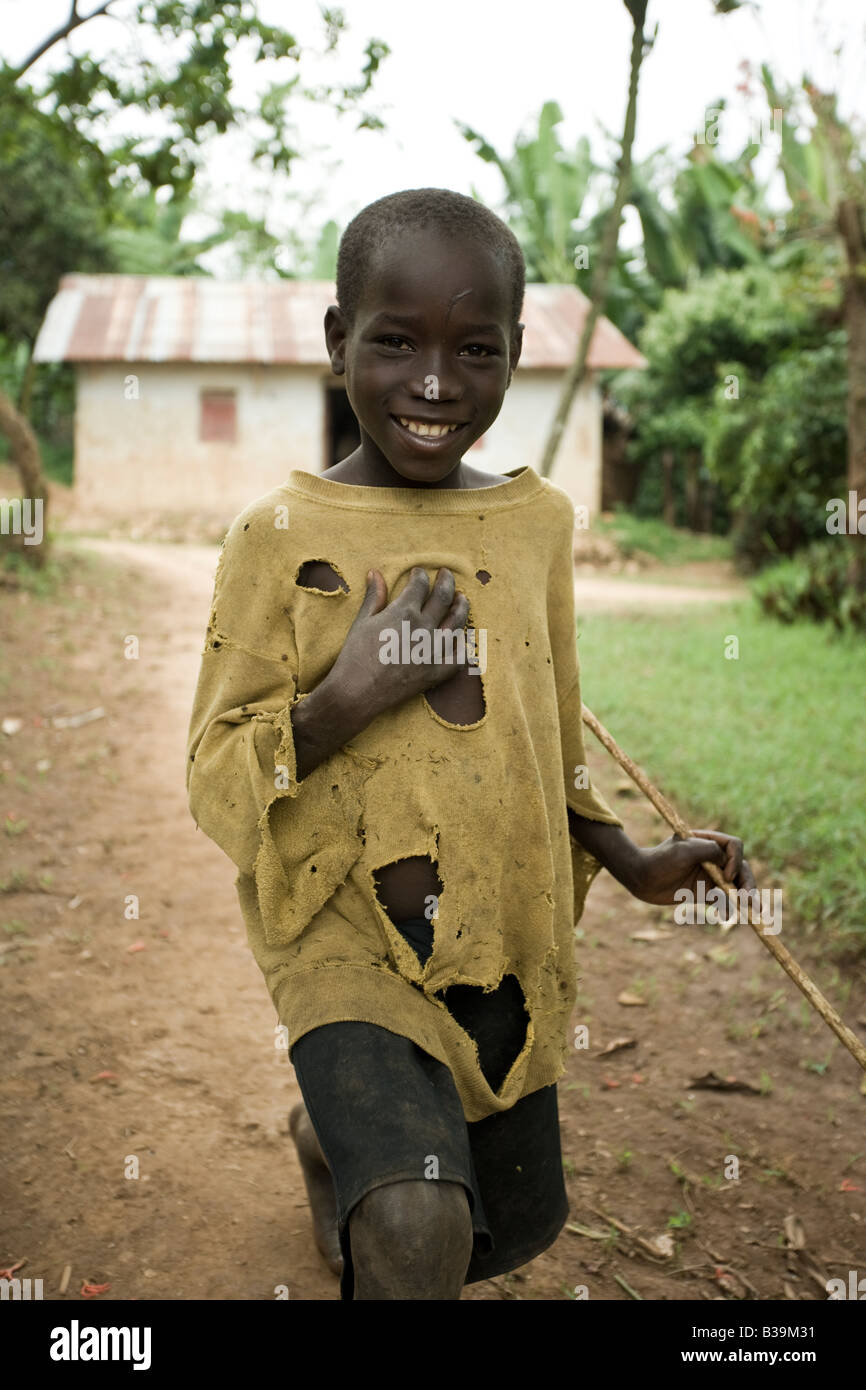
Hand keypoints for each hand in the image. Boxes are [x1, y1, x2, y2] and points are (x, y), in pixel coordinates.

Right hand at [326, 566, 471, 720]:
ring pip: (457, 622)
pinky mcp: (438, 672)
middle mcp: (424, 627)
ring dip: (462, 606)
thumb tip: (375, 573)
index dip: (420, 575)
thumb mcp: (362, 621)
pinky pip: (460, 657)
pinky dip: (464, 646)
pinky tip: (463, 639)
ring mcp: (434, 650)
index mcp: (404, 611)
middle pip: (444, 597)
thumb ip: (374, 596)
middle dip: (447, 581)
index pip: (420, 584)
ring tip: (462, 599)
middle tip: (446, 574)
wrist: (357, 692)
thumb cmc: (355, 656)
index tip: (418, 573)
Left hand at [634, 828, 755, 906]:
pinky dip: (728, 908)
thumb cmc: (660, 860)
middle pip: (740, 868)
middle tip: (751, 901)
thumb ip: (707, 850)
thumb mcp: (683, 850)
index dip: (735, 860)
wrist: (641, 878)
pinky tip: (727, 916)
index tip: (725, 875)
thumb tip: (727, 861)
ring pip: (736, 886)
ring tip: (753, 912)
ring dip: (745, 898)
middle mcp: (713, 858)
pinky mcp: (704, 892)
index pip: (734, 846)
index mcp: (709, 842)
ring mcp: (710, 875)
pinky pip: (723, 900)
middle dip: (748, 883)